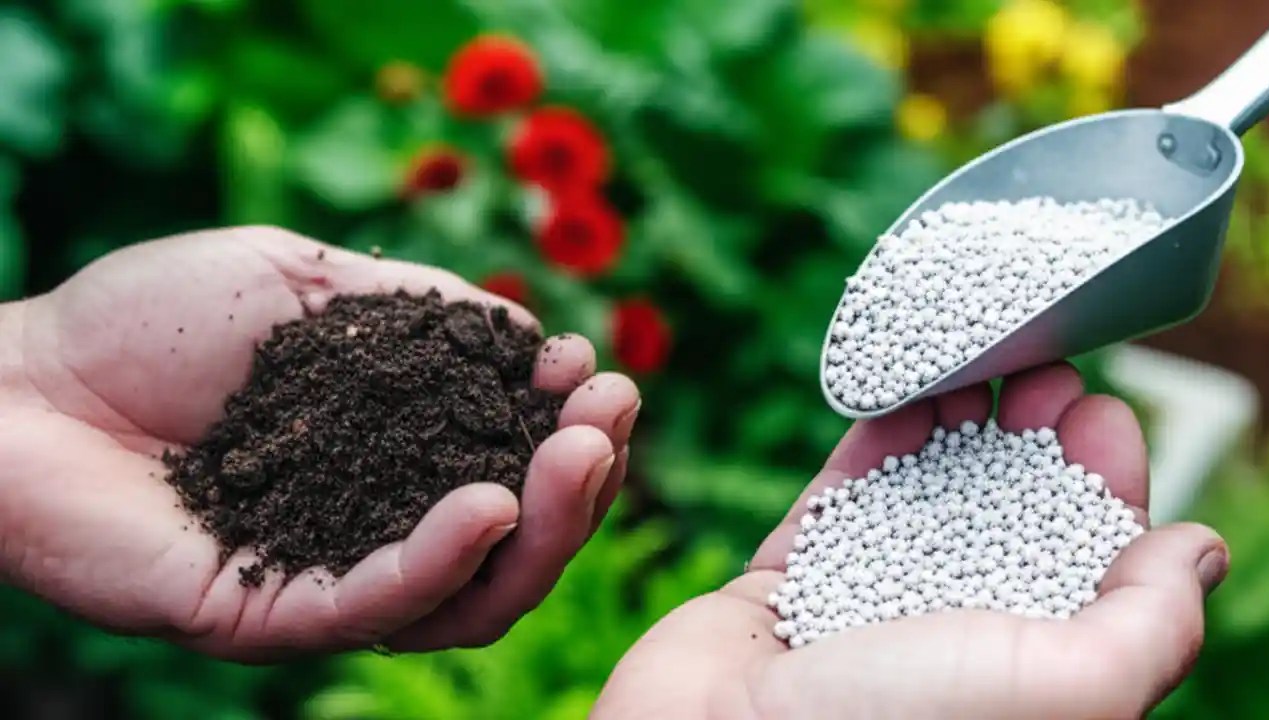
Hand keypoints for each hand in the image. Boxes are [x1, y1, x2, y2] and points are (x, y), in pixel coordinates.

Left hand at [0, 226, 638, 661]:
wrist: (19, 378)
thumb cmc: (152, 322)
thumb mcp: (308, 285)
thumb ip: (418, 311)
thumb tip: (525, 332)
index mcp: (392, 455)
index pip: (509, 460)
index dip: (564, 421)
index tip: (588, 366)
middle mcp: (374, 526)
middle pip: (513, 538)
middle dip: (583, 478)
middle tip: (612, 410)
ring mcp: (325, 578)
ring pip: (470, 593)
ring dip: (544, 526)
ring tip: (584, 452)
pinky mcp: (266, 618)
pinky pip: (375, 605)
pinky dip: (445, 560)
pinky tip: (491, 502)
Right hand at [594, 364, 1226, 719]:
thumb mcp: (1067, 686)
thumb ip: (1146, 624)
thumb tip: (1197, 552)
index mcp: (1028, 666)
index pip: (1085, 557)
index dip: (1101, 479)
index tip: (1098, 410)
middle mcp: (950, 633)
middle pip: (1005, 510)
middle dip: (1028, 431)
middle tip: (1035, 359)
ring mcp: (868, 599)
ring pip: (923, 490)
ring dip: (953, 418)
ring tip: (973, 349)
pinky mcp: (793, 572)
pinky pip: (840, 489)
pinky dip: (871, 435)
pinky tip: (899, 384)